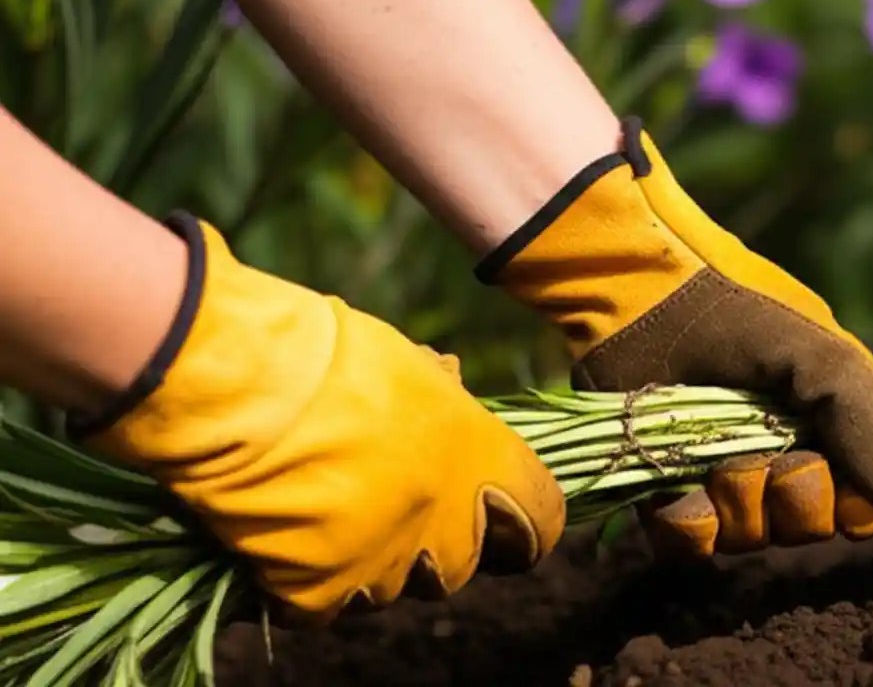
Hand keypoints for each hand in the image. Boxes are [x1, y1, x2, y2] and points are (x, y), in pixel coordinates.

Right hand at [70, 214, 564, 622]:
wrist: (243, 383)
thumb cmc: (328, 355)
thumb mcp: (410, 363)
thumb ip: (445, 400)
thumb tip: (456, 390)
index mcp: (482, 461)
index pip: (541, 516)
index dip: (526, 520)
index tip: (507, 517)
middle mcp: (446, 522)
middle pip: (462, 565)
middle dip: (438, 544)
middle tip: (395, 508)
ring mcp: (385, 563)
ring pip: (395, 588)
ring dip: (374, 561)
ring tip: (329, 512)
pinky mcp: (321, 593)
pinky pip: (329, 605)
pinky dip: (311, 582)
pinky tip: (290, 539)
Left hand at [475, 117, 872, 557]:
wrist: (640, 298)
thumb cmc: (736, 315)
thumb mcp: (821, 352)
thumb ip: (871, 416)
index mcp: (828, 429)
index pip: (865, 507)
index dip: (852, 501)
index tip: (826, 460)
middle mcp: (780, 463)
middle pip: (810, 528)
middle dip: (791, 495)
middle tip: (766, 452)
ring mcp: (721, 482)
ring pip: (752, 539)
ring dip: (740, 501)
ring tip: (718, 454)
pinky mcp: (666, 494)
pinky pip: (693, 546)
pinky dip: (692, 523)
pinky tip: (684, 488)